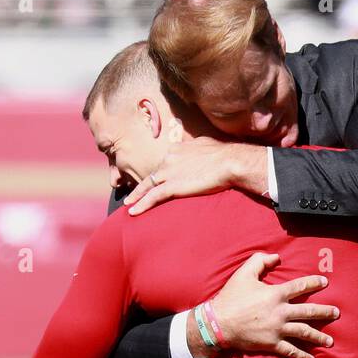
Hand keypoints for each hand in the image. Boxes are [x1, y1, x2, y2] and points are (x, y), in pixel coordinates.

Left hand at [125, 139, 266, 215]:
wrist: (229, 162)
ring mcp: (169, 172)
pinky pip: (152, 196)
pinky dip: (141, 204)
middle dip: (143, 185)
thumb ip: (197, 149)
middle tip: (133, 194)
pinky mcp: (172, 186)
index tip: (154, 180)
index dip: (158, 173)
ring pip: (147, 185)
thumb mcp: (206, 146)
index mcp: (177, 149)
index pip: (163, 163)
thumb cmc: (224, 155)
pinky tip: (133, 212)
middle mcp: (169, 158)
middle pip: (153, 174)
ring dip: (136, 196)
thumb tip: (200, 151)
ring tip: (128, 204)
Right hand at [208, 253, 337, 357]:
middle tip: (336, 313)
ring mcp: (278, 329)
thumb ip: (260, 261)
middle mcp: (281, 312)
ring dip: (318, 337)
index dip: (314, 283)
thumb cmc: (231, 297)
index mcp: (276, 294)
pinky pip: (290, 351)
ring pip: (304, 332)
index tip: (325, 282)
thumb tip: (276, 257)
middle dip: (325, 312)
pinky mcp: (272, 344)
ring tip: (330, 341)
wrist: (219, 323)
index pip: (301, 286)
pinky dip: (301, 356)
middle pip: (309, 311)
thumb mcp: (244, 273)